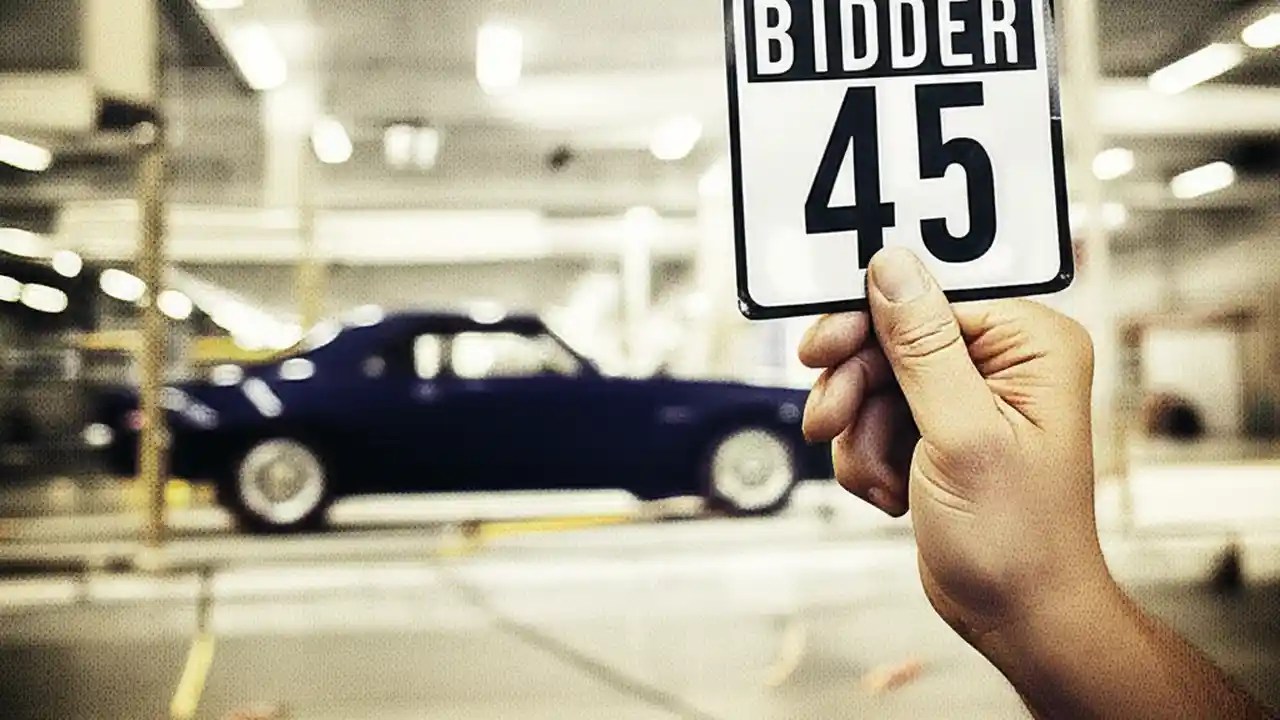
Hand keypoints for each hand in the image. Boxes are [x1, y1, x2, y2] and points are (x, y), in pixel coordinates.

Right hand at [799, 248, 1108, 644]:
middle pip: (890, 335)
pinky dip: (867, 456)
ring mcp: (966, 395)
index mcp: (1031, 344)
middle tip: (827, 420)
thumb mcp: (962, 435)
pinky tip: (890, 493)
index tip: (822, 351)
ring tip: (879, 479)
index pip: (928, 295)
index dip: (867, 322)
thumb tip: (890, 263)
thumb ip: (923, 346)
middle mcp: (1002, 359)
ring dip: (859, 434)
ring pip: (871, 380)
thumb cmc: (1017, 539)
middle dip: (855, 388)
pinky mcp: (937, 428)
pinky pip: (873, 417)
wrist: (1017, 615)